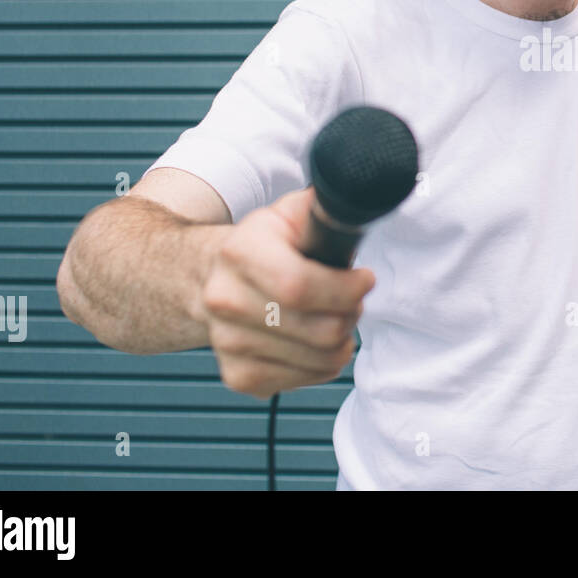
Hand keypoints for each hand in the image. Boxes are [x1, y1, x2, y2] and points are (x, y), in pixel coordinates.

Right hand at [197, 187, 374, 398]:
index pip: (300, 286)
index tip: (365, 279)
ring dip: (341, 340)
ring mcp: (227, 343)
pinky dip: (322, 364)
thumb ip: (325, 210)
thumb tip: (360, 198)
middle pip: (320, 330)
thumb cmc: (265, 245)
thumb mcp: (290, 214)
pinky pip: (306, 380)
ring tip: (333, 316)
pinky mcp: (238, 376)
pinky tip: (313, 340)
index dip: (345, 289)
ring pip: (320, 359)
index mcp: (239, 253)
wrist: (212, 277)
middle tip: (351, 298)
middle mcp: (224, 301)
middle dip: (351, 313)